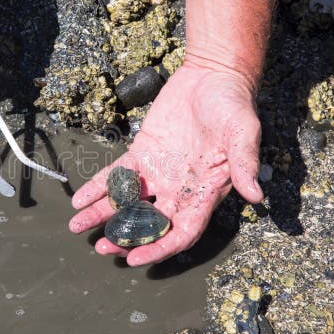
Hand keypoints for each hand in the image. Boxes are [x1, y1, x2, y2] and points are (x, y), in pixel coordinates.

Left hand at [68, 59, 264, 265]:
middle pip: (149, 223)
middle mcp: (179, 189)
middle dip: (126, 237)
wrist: (213, 75)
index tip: (135, 258)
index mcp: (204, 193)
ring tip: (78, 226)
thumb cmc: (233, 106)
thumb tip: (255, 195)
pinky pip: (116, 175)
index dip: (159, 248)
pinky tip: (78, 199)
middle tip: (103, 247)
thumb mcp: (244, 132)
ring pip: (127, 202)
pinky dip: (97, 188)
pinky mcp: (142, 153)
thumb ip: (245, 163)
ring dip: (104, 216)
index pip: (181, 232)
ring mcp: (158, 173)